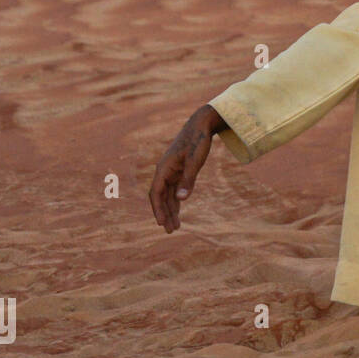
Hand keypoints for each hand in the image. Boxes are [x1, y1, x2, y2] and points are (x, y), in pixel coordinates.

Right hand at [149, 105, 224, 233]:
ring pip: (168, 195)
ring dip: (170, 211)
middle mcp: (165, 171)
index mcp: (164, 168)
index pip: (156, 193)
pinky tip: (178, 213)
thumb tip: (182, 200)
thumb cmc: (198, 141)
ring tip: (175, 227)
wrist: (201, 126)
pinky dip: (176, 202)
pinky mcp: (179, 172)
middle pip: (161, 197)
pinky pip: (174, 191)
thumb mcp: (195, 161)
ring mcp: (171, 172)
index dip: (158, 208)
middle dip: (165, 214)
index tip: (161, 223)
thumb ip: (188, 180)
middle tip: (171, 231)